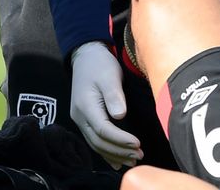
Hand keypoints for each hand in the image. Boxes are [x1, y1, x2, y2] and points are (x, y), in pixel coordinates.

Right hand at [70, 41, 141, 167]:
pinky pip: (94, 141)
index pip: (103, 129)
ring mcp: (80, 120)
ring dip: (114, 154)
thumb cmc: (100, 65)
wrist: (86, 57)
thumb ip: (114, 95)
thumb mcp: (109, 75)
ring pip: (96, 144)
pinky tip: (117, 161)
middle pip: (98, 141)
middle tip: (139, 154)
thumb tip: (120, 115)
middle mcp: (79, 116)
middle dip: (119, 151)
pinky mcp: (84, 120)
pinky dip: (106, 153)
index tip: (138, 143)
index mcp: (85, 105)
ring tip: (133, 159)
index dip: (120, 139)